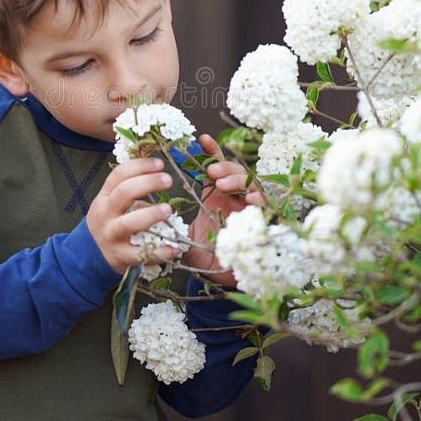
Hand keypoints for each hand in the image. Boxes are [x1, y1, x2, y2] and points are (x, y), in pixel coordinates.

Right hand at [87, 157, 178, 274]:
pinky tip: (174, 247)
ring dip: (150, 214)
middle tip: (168, 179)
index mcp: (105, 197)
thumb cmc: (109, 222)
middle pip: (124, 192)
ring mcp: (112, 236)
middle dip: (148, 183)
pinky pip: (141, 254)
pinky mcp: (122, 257)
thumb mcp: (111, 202)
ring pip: (128, 223)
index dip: (140, 166)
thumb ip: (127, 186)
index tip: (160, 163)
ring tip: (168, 209)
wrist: (90, 255)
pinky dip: (159, 252)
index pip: (119, 175)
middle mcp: (106, 214)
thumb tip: (154, 166)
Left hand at [187, 134, 262, 287]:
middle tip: (212, 172)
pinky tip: (250, 200)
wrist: (220, 280)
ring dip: (238, 181)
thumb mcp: (183, 237)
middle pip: (236, 173)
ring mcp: (250, 210)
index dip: (211, 152)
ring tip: (222, 184)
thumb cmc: (203, 256)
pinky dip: (261, 201)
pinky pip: (268, 208)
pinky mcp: (263, 224)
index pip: (216, 168)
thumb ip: (172, 224)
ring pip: (251, 185)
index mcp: (216, 196)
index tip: (201, 140)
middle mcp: (235, 199)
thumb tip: (152, 213)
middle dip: (225, 168)